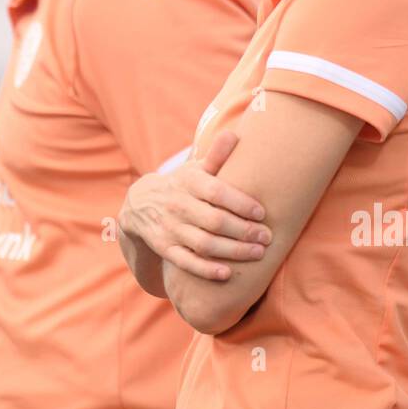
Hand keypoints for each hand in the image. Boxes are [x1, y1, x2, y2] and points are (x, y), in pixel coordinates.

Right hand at [119, 130, 270, 281]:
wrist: (141, 205)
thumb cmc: (182, 185)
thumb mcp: (195, 169)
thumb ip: (217, 156)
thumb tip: (234, 134)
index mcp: (188, 182)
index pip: (216, 192)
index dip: (241, 203)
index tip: (262, 213)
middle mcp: (177, 205)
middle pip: (214, 222)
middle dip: (244, 231)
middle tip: (267, 237)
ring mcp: (170, 228)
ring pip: (204, 244)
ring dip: (233, 251)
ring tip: (258, 253)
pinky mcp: (165, 248)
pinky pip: (186, 262)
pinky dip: (206, 270)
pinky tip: (227, 274)